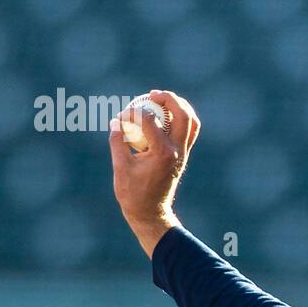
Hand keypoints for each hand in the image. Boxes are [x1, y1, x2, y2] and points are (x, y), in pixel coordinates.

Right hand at [109, 89, 201, 257]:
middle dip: (169, 99)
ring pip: (191, 122)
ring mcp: (183, 153)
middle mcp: (177, 151)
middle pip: (182, 115)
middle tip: (153, 93)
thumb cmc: (132, 193)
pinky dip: (181, 118)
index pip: (151, 120)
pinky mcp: (182, 155)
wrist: (150, 212)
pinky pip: (189, 131)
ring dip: (180, 106)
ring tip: (162, 98)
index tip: (122, 115)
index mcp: (162, 153)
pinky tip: (166, 113)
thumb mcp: (120, 166)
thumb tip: (116, 120)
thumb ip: (117, 141)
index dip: (134, 112)